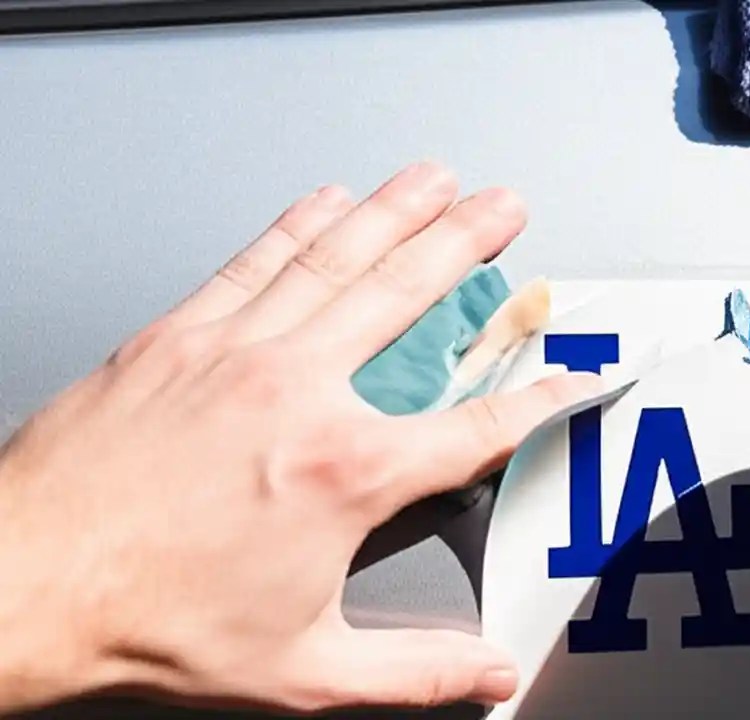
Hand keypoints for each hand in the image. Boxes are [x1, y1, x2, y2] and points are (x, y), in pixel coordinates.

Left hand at [0, 161, 598, 714]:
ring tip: (436, 180)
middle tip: (505, 208)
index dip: (541, 397)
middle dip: (469, 244)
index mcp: (345, 474)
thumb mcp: (304, 671)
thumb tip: (484, 677)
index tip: (574, 373)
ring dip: (396, 211)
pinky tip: (327, 200)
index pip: (476, 425)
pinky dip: (298, 225)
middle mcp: (298, 394)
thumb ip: (414, 669)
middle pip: (409, 299)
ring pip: (337, 261)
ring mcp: (236, 354)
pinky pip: (255, 263)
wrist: (22, 588)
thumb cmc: (148, 625)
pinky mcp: (177, 339)